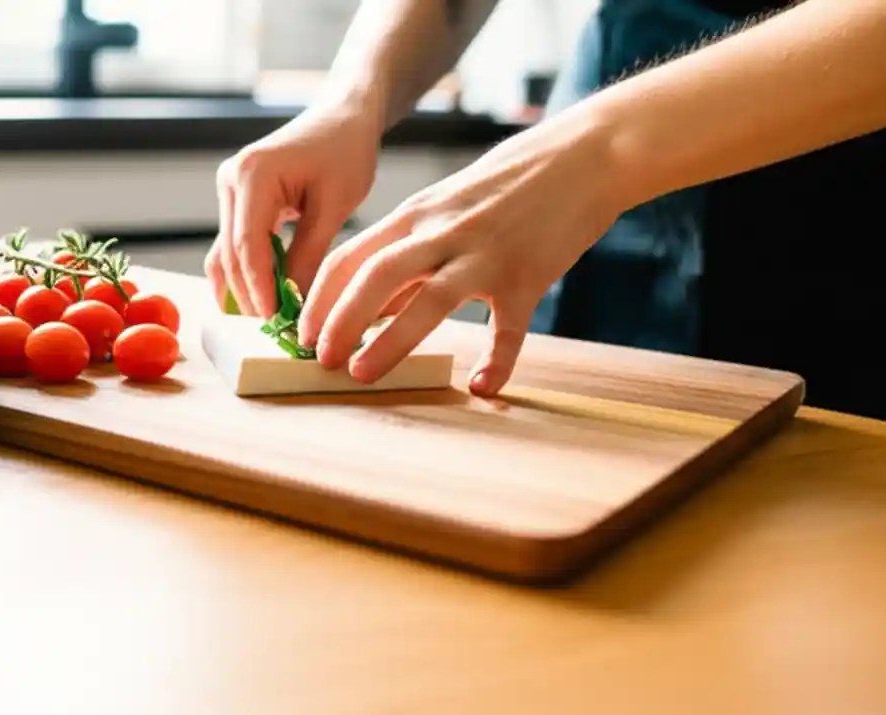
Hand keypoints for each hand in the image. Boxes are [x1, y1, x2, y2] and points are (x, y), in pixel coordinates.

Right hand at [205, 102, 381, 317]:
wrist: (343, 117)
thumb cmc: (345, 152)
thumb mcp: (334, 206)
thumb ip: (309, 253)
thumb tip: (293, 302)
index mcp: (253, 175)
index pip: (246, 245)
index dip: (258, 289)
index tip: (275, 322)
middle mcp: (231, 180)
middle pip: (231, 254)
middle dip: (251, 296)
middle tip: (276, 332)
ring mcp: (229, 189)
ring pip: (226, 253)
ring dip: (244, 289)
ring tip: (269, 323)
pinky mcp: (237, 199)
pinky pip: (234, 244)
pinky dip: (247, 272)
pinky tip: (264, 300)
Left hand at [297, 112, 625, 396]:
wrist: (586, 155)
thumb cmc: (511, 184)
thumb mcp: (448, 208)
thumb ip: (412, 256)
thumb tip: (374, 311)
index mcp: (418, 215)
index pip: (351, 255)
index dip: (320, 296)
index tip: (299, 332)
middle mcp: (445, 232)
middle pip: (376, 275)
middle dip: (339, 319)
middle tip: (317, 358)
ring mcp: (487, 253)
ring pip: (429, 300)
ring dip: (390, 340)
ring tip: (362, 374)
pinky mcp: (530, 275)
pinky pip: (509, 328)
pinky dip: (496, 360)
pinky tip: (483, 387)